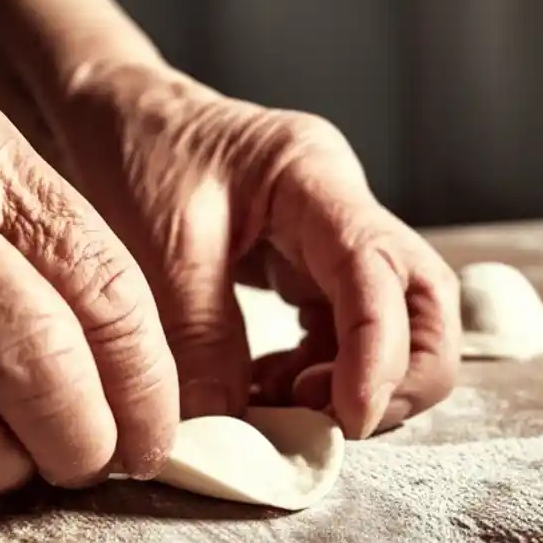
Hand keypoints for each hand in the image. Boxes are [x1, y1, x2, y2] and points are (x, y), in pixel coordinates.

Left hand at [48, 61, 459, 438]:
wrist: (118, 113)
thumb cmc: (138, 149)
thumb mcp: (159, 243)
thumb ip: (199, 337)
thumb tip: (228, 429)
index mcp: (313, 177)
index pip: (381, 271)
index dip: (379, 354)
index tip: (349, 417)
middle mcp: (340, 209)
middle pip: (425, 301)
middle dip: (399, 375)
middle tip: (333, 421)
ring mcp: (330, 242)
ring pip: (391, 327)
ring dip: (351, 383)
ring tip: (276, 406)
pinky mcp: (308, 270)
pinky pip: (338, 336)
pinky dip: (315, 377)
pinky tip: (264, 391)